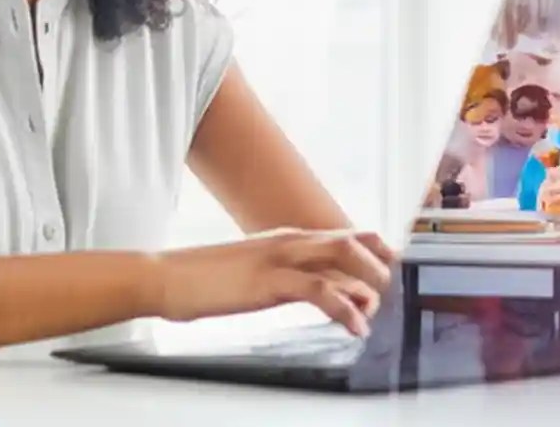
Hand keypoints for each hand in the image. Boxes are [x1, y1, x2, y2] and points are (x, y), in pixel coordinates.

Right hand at [152, 229, 394, 336]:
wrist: (167, 277)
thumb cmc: (206, 279)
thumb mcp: (257, 275)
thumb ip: (290, 280)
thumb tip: (323, 292)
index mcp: (285, 239)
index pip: (342, 233)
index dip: (374, 248)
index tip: (392, 268)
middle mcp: (288, 241)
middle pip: (351, 240)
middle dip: (378, 264)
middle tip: (391, 290)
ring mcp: (279, 258)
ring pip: (342, 256)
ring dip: (368, 282)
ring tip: (377, 309)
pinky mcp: (269, 282)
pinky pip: (319, 290)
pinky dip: (344, 308)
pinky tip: (355, 326)